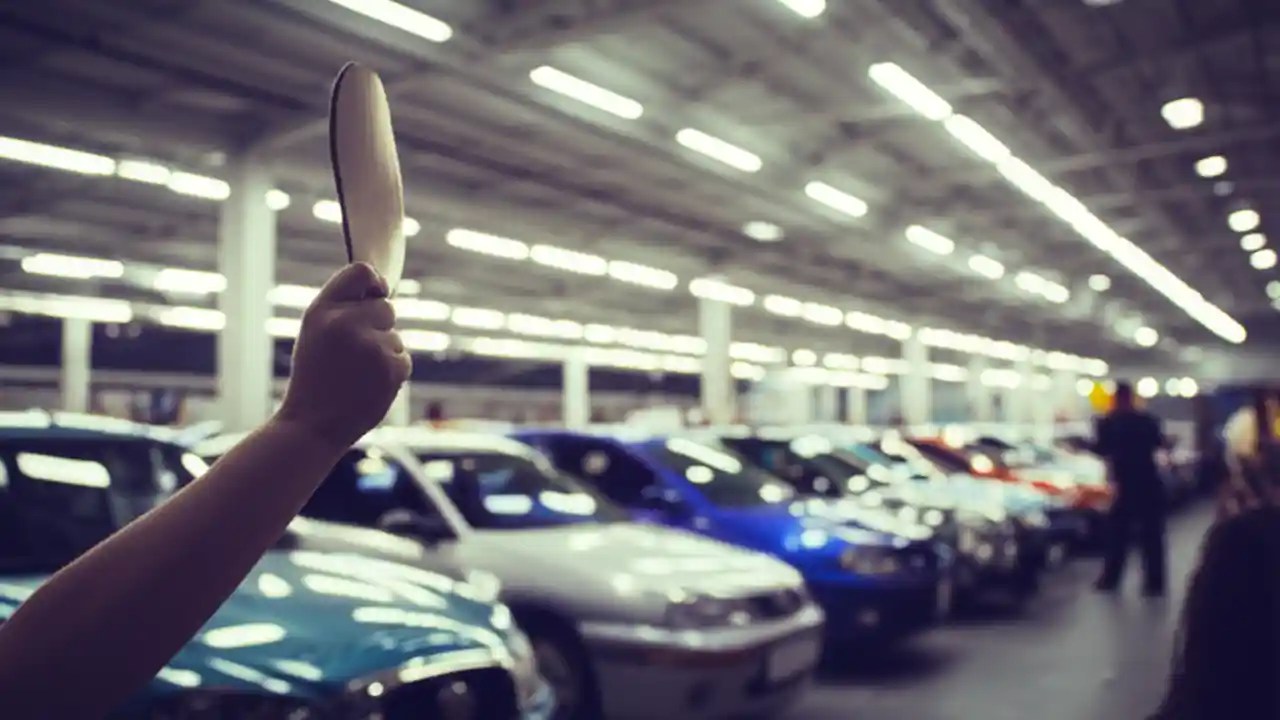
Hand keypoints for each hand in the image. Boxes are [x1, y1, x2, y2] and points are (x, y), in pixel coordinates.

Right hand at [275, 262, 411, 449]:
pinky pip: (402, 357)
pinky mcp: (392, 368)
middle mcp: (346, 323)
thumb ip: (343, 306)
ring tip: (356, 374)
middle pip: (385, 306)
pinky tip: (368, 385)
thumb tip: (382, 287)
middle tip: (353, 352)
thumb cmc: (314, 376)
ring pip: (394, 335)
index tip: (375, 293)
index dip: (373, 282)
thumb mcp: (315, 332)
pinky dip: (391, 371)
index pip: (361, 272)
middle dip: (377, 325)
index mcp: (322, 311)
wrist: (312, 425)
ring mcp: (372, 346)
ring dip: (383, 352)